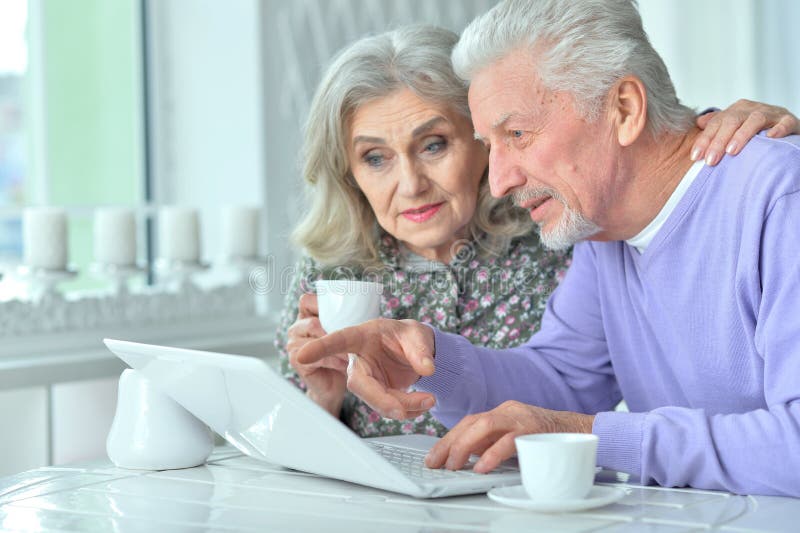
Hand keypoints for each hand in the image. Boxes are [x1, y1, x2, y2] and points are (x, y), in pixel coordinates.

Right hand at [287, 293, 348, 415]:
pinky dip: (334, 360)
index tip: (344, 312)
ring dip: (337, 347)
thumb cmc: (343, 355)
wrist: (336, 384)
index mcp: (307, 316)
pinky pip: (316, 356)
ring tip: (352, 354)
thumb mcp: (347, 332)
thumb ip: (348, 319)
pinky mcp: (297, 361)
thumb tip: (363, 306)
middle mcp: (297, 328)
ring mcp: (293, 344)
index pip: (307, 301)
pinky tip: (345, 364)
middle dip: (335, 330)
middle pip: (312, 321)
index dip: (322, 304)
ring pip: (316, 339)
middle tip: (354, 338)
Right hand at [296, 318, 436, 419]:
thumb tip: (426, 369)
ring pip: (375, 400)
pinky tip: (423, 402)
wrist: (415, 352)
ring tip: (429, 399)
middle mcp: (359, 359)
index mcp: (361, 335)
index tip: (302, 355)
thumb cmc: (408, 336)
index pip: (338, 340)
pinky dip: (409, 409)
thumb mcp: (417, 334)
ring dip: (403, 406)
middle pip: (358, 383)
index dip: (321, 347)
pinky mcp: (376, 393)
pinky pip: (388, 407)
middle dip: (380, 399)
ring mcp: (366, 379)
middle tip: (401, 410)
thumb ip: (421, 349)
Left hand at [424, 401, 594, 473]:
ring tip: (454, 466)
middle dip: (450, 443)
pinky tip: (481, 466)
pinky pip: (510, 441)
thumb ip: (493, 443)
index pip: (468, 422)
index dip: (448, 439)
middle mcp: (508, 411)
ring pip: (485, 425)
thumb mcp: (515, 439)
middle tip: (437, 463)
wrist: (581, 432)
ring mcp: (521, 417)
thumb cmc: (547, 438)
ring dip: (465, 446)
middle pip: (471, 422)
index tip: (434, 457)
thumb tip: (465, 456)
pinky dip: (492, 454)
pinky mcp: (534, 429)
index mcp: (502, 412)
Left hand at [693, 99, 798, 165]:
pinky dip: (778, 129)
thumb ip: (718, 124)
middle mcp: (752, 109)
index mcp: (737, 110)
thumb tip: (699, 122)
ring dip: (742, 135)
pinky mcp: (789, 120)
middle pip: (732, 121)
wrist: (785, 126)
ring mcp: (772, 114)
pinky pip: (784, 122)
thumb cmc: (756, 130)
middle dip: (719, 141)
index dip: (705, 139)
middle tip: (710, 160)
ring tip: (732, 151)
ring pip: (755, 120)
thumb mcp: (735, 126)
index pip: (716, 123)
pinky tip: (770, 138)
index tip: (695, 157)